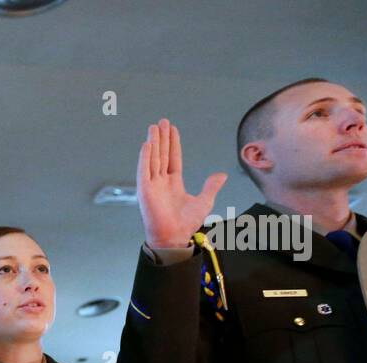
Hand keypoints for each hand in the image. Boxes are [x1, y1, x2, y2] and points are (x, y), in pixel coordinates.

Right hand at [137, 119, 227, 248]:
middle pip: (162, 154)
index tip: (172, 130)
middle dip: (162, 138)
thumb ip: (211, 186)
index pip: (172, 158)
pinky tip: (147, 144)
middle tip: (162, 122)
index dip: (173, 143)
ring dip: (153, 142)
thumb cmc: (186, 224)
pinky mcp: (145, 190)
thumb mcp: (204, 201)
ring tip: (154, 127)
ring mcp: (152, 185)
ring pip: (153, 158)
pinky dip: (145, 157)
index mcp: (174, 183)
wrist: (175, 236)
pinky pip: (144, 170)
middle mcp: (161, 182)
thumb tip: (221, 175)